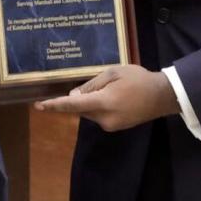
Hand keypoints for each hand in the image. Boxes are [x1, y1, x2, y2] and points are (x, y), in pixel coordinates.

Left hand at [35, 64, 177, 130]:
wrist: (162, 96)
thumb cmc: (138, 79)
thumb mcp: (113, 73)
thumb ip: (91, 85)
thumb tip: (74, 97)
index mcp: (103, 103)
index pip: (72, 105)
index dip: (54, 105)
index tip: (38, 106)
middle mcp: (104, 118)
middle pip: (81, 110)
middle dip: (79, 99)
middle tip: (94, 85)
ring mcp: (111, 125)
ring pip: (90, 113)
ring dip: (91, 102)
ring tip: (110, 88)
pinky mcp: (116, 127)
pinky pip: (99, 116)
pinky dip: (99, 107)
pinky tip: (113, 97)